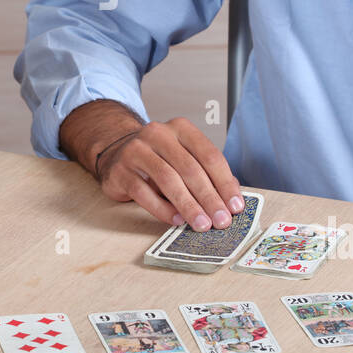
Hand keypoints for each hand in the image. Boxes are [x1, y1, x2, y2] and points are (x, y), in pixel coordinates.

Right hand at [98, 117, 244, 230]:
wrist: (116, 155)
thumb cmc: (158, 159)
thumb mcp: (184, 158)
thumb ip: (207, 174)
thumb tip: (232, 198)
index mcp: (180, 128)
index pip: (209, 155)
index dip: (225, 182)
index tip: (235, 206)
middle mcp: (158, 134)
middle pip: (190, 168)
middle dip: (209, 198)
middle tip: (221, 220)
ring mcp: (136, 150)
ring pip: (168, 180)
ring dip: (189, 205)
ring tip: (202, 224)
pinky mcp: (120, 171)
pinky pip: (144, 193)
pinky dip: (162, 209)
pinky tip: (176, 220)